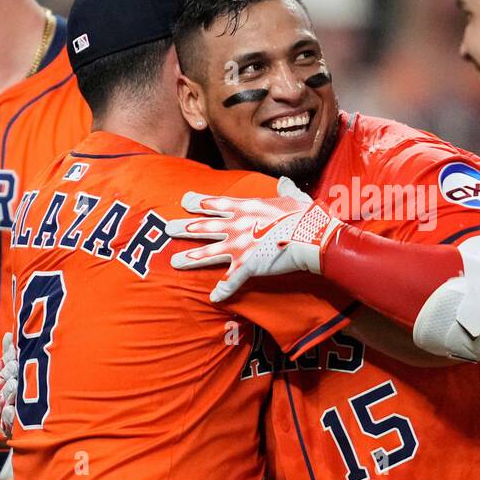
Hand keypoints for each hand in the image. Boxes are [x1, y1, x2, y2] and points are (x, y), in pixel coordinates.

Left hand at [165, 177, 343, 302]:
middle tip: (166, 228)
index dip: (199, 202)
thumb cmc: (305, 216)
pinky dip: (222, 291)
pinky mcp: (247, 267)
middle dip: (183, 228)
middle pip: (204, 227)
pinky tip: (213, 298)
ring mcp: (240, 247)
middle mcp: (238, 226)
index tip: (184, 200)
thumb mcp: (294, 198)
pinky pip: (231, 282)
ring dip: (190, 258)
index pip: (216, 204)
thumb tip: (285, 182)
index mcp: (247, 208)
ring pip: (208, 253)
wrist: (312, 236)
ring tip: (173, 262)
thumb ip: (285, 190)